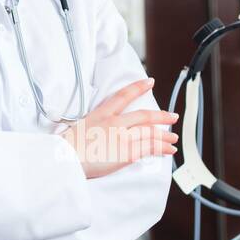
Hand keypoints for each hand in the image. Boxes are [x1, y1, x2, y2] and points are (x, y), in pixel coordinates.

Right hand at [56, 77, 177, 179]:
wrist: (65, 157)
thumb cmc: (68, 146)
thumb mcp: (80, 126)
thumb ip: (94, 125)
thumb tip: (100, 131)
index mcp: (101, 113)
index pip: (124, 95)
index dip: (139, 87)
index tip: (149, 82)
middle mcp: (114, 122)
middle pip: (144, 115)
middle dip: (162, 116)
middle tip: (172, 116)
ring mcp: (122, 136)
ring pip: (150, 132)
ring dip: (165, 135)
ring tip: (174, 138)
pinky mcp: (127, 152)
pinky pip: (150, 148)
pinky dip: (162, 148)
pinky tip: (169, 150)